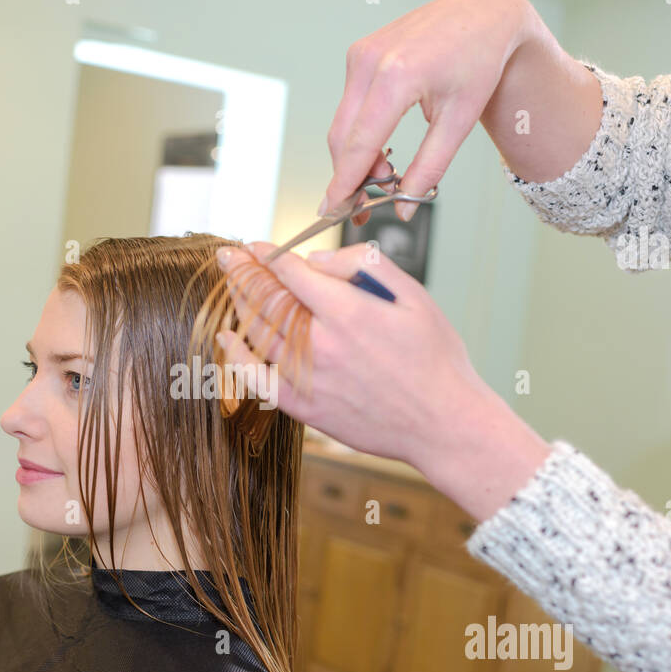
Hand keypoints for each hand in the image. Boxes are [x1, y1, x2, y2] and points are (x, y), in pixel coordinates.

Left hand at [214, 242, 551, 522]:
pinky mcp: (305, 408)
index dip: (268, 255)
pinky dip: (238, 357)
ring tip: (231, 287)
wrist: (444, 424)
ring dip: (239, 306)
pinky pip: (258, 380)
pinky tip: (226, 339)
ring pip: (259, 334)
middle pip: (267, 300)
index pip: (292, 274)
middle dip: (243, 274)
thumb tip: (319, 261)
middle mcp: (321, 344)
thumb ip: (366, 266)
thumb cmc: (436, 359)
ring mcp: (309, 379)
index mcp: (348, 312)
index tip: (254, 246)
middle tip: (227, 258)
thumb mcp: (415, 296)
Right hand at [323, 0, 535, 223]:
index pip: (359, 144)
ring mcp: (360, 54)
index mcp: (396, 76)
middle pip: (343, 137)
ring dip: (355, 155)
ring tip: (386, 171)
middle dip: (349, 175)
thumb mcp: (459, 121)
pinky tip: (381, 142)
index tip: (331, 210)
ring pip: (342, 123)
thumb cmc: (478, 59)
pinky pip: (349, 105)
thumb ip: (429, 168)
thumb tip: (404, 206)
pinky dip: (359, 131)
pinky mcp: (359, 53)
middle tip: (365, 204)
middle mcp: (370, 61)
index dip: (344, 183)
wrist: (482, 14)